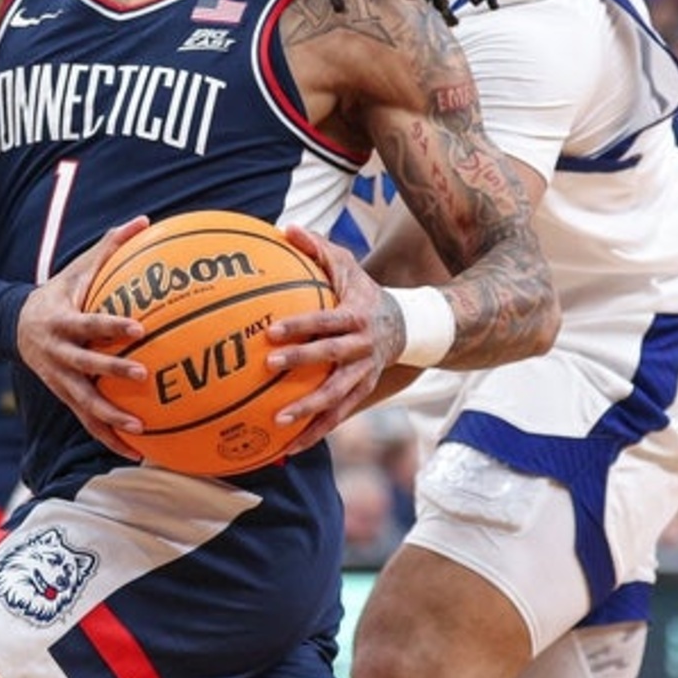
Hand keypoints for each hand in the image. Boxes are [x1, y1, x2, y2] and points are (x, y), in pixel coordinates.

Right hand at [15, 216, 152, 459]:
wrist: (14, 325)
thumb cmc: (58, 293)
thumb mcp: (77, 269)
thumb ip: (109, 246)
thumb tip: (142, 220)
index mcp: (62, 322)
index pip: (89, 324)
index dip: (111, 326)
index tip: (138, 328)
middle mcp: (58, 354)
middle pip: (85, 366)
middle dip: (112, 373)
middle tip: (143, 375)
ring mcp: (59, 379)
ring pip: (83, 403)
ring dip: (110, 418)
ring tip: (140, 429)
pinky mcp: (63, 396)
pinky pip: (86, 422)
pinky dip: (108, 438)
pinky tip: (135, 451)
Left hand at [263, 225, 389, 457]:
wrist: (407, 325)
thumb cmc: (364, 292)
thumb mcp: (348, 266)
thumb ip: (318, 248)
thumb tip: (286, 228)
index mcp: (356, 316)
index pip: (327, 321)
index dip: (302, 326)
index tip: (271, 331)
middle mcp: (362, 348)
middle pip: (331, 359)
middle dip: (301, 363)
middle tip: (270, 367)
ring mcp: (363, 374)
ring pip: (336, 397)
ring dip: (308, 411)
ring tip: (277, 423)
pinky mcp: (362, 393)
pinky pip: (338, 417)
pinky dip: (315, 433)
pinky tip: (288, 449)